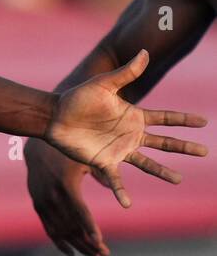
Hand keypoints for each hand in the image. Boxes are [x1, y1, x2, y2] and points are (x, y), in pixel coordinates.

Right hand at [25, 136, 106, 255]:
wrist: (37, 149)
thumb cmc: (68, 154)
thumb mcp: (86, 161)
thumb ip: (103, 177)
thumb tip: (120, 195)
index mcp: (66, 185)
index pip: (79, 212)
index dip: (90, 228)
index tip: (100, 243)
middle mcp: (52, 196)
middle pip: (71, 226)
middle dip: (89, 243)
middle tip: (104, 254)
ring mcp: (43, 203)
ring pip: (61, 231)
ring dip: (78, 245)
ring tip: (95, 255)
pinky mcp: (38, 206)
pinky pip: (48, 229)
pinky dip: (60, 242)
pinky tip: (72, 253)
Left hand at [43, 49, 207, 209]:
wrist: (54, 116)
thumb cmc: (76, 98)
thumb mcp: (103, 84)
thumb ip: (126, 74)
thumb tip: (144, 52)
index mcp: (133, 116)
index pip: (165, 118)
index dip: (184, 120)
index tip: (204, 122)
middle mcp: (130, 134)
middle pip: (164, 142)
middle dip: (184, 147)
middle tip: (204, 152)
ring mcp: (119, 149)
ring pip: (147, 163)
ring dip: (162, 172)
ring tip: (177, 179)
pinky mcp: (103, 162)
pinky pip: (115, 180)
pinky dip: (121, 192)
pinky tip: (127, 203)